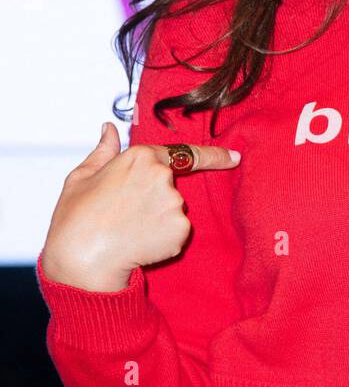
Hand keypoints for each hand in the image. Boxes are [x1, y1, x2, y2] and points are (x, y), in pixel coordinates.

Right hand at [40, 121, 240, 291]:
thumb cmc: (76, 218)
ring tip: (128, 229)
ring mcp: (175, 203)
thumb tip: (110, 128)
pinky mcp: (181, 229)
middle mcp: (163, 176)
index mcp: (141, 157)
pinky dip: (163, 239)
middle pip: (172, 187)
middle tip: (125, 214)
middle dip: (155, 199)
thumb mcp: (82, 176)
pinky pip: (177, 232)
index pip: (184, 153)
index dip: (213, 157)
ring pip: (174, 210)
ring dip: (159, 219)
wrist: (84, 257)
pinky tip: (140, 242)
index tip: (234, 158)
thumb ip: (104, 151)